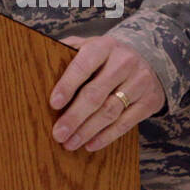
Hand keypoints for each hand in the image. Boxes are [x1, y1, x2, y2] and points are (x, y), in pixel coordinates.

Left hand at [49, 34, 165, 151]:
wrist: (148, 60)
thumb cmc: (107, 56)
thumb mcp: (90, 45)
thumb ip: (68, 50)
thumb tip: (39, 60)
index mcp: (104, 46)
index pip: (83, 66)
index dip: (67, 85)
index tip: (53, 104)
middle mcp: (124, 62)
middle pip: (96, 94)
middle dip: (74, 116)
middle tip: (58, 133)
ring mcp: (140, 82)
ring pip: (110, 111)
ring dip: (87, 131)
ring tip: (70, 143)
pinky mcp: (150, 101)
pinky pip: (125, 123)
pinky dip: (106, 136)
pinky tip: (90, 144)